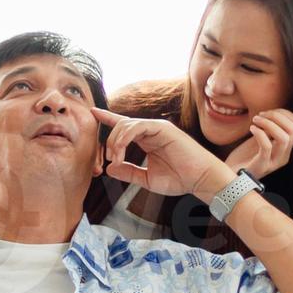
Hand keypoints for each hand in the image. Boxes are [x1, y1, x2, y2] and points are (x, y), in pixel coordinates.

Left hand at [95, 109, 232, 199]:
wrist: (200, 180)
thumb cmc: (179, 179)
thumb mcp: (147, 179)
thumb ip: (129, 173)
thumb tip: (110, 168)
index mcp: (147, 140)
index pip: (124, 125)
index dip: (107, 118)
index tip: (93, 112)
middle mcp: (151, 130)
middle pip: (120, 126)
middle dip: (110, 142)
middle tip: (111, 160)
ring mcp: (157, 128)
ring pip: (126, 125)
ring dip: (116, 142)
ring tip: (116, 158)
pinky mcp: (162, 128)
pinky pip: (136, 126)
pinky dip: (125, 138)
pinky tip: (122, 151)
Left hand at [224, 108, 292, 180]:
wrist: (231, 175)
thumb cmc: (245, 156)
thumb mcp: (261, 139)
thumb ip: (270, 130)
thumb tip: (274, 113)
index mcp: (286, 148)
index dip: (284, 114)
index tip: (267, 112)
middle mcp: (284, 156)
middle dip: (278, 116)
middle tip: (260, 115)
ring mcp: (274, 162)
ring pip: (284, 138)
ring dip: (269, 123)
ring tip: (255, 120)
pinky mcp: (262, 166)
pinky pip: (267, 147)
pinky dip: (260, 133)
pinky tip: (251, 129)